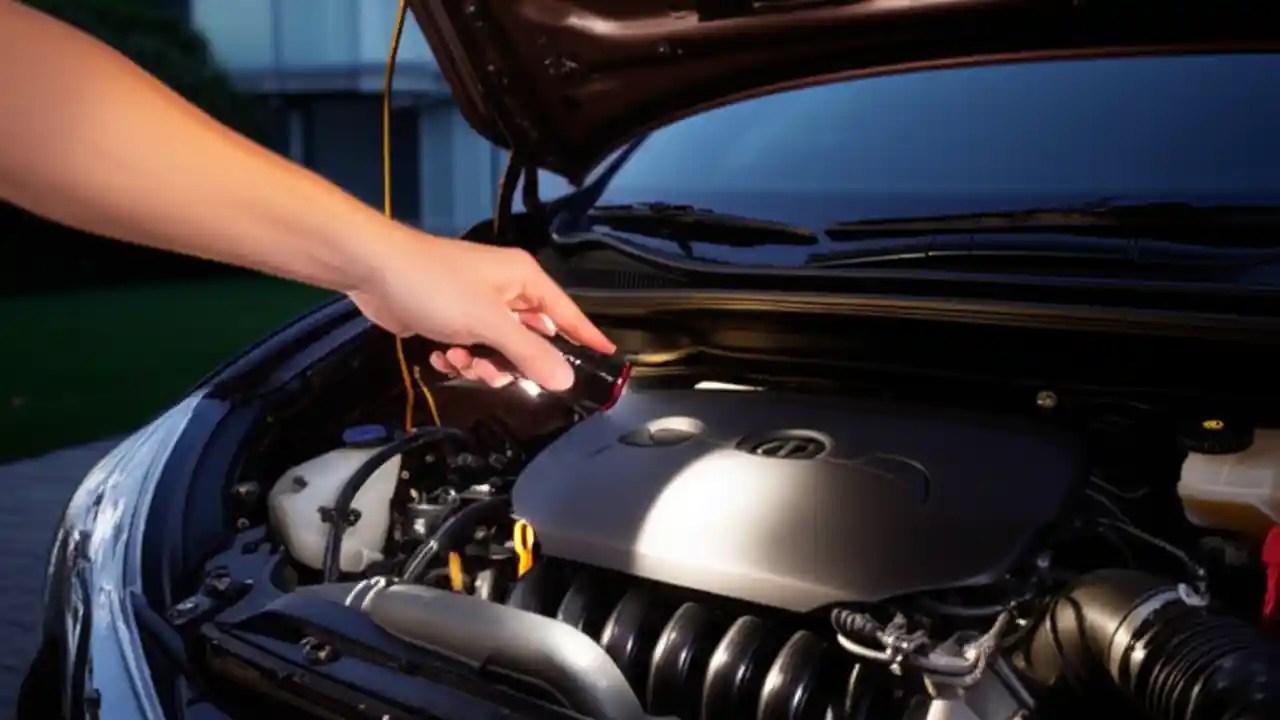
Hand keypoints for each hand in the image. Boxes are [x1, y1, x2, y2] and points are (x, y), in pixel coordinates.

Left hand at [348, 230, 613, 390]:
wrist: (375, 271)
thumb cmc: (436, 286)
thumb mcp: (488, 322)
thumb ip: (528, 352)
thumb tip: (566, 379)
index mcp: (524, 280)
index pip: (567, 313)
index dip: (587, 336)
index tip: (609, 356)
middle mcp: (505, 291)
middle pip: (530, 339)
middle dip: (512, 361)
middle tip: (493, 369)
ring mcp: (477, 305)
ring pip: (497, 349)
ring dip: (479, 362)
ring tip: (457, 357)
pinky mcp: (451, 318)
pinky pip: (470, 348)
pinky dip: (457, 357)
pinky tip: (440, 355)